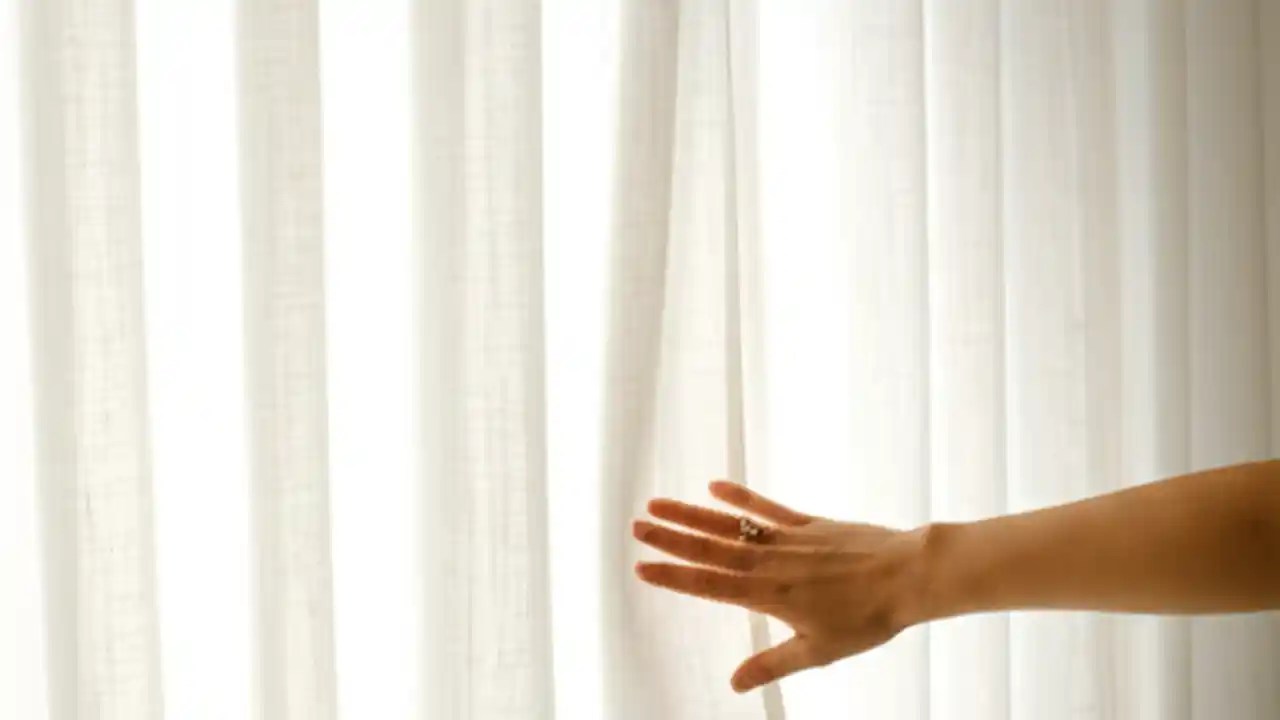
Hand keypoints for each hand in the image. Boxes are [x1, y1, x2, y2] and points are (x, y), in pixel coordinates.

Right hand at [632, 481, 928, 692]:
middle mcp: (771, 563)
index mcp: (769, 596)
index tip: (641, 567)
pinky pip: (767, 507)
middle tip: (636, 526)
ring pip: (731, 524)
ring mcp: (788, 539)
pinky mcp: (808, 524)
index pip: (710, 584)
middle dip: (671, 538)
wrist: (908, 576)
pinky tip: (715, 486)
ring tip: (658, 503)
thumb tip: (734, 683)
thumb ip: (772, 664)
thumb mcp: (818, 651)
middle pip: (711, 548)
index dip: (674, 576)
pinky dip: (740, 497)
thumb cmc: (866, 619)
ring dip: (693, 514)